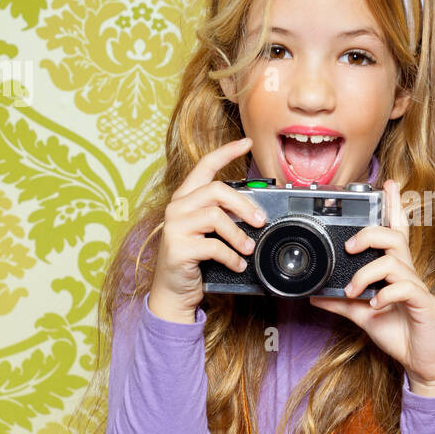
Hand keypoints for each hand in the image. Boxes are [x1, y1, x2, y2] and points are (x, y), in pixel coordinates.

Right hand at [150, 136, 266, 319]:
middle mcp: (177, 207)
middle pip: (217, 191)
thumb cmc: (194, 258)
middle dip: (244, 205)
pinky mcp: (177, 247)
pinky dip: (231, 257)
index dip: (226, 152)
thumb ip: (224, 216)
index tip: (246, 142)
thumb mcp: (209, 232)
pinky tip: (238, 264)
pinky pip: (213, 246)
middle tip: (260, 221)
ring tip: (248, 248)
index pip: (205, 166)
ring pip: (216, 217)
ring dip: (239, 235)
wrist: (174, 291)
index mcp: (186, 198)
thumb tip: (256, 213)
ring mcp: (175, 226)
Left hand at [309, 179, 434, 395]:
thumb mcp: (362, 314)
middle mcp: (408, 273)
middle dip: (370, 234)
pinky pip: (405, 288)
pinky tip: (376, 306)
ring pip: (394, 261)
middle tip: (348, 247)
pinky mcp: (423, 303)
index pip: (396, 230)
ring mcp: (417, 287)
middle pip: (394, 236)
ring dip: (367, 273)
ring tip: (354, 292)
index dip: (393, 206)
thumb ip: (341, 301)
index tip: (388, 184)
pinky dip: (385, 294)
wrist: (421, 360)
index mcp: (395, 269)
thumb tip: (314, 294)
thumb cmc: (397, 331)